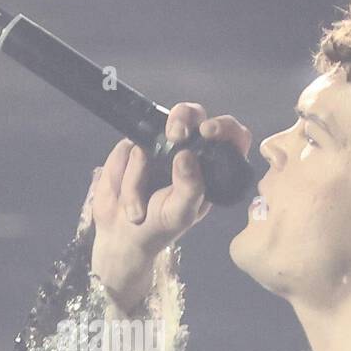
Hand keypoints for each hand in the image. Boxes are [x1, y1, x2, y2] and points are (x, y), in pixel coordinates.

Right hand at [89, 103, 251, 308]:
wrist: (120, 236)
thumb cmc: (159, 227)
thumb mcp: (180, 213)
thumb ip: (190, 188)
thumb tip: (186, 155)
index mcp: (211, 166)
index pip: (229, 136)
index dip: (224, 127)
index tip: (207, 132)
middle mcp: (188, 149)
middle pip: (193, 114)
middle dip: (182, 118)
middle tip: (174, 134)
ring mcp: (158, 145)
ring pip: (152, 137)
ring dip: (138, 176)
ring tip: (138, 207)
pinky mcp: (132, 147)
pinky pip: (126, 149)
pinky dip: (122, 176)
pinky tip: (123, 195)